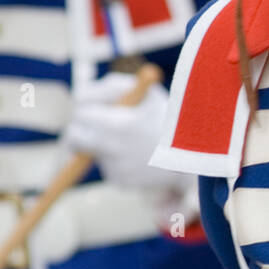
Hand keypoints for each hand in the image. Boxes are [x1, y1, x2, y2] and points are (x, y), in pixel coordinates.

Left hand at [64, 71, 173, 189]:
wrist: (193, 155)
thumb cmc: (166, 117)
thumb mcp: (147, 92)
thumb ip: (112, 86)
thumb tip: (81, 95)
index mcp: (119, 124)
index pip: (81, 114)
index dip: (84, 108)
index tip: (88, 106)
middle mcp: (114, 149)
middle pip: (74, 139)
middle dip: (80, 129)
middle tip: (89, 124)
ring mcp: (116, 168)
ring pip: (91, 151)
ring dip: (100, 143)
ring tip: (127, 137)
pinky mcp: (120, 181)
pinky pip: (106, 165)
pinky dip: (115, 158)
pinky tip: (135, 154)